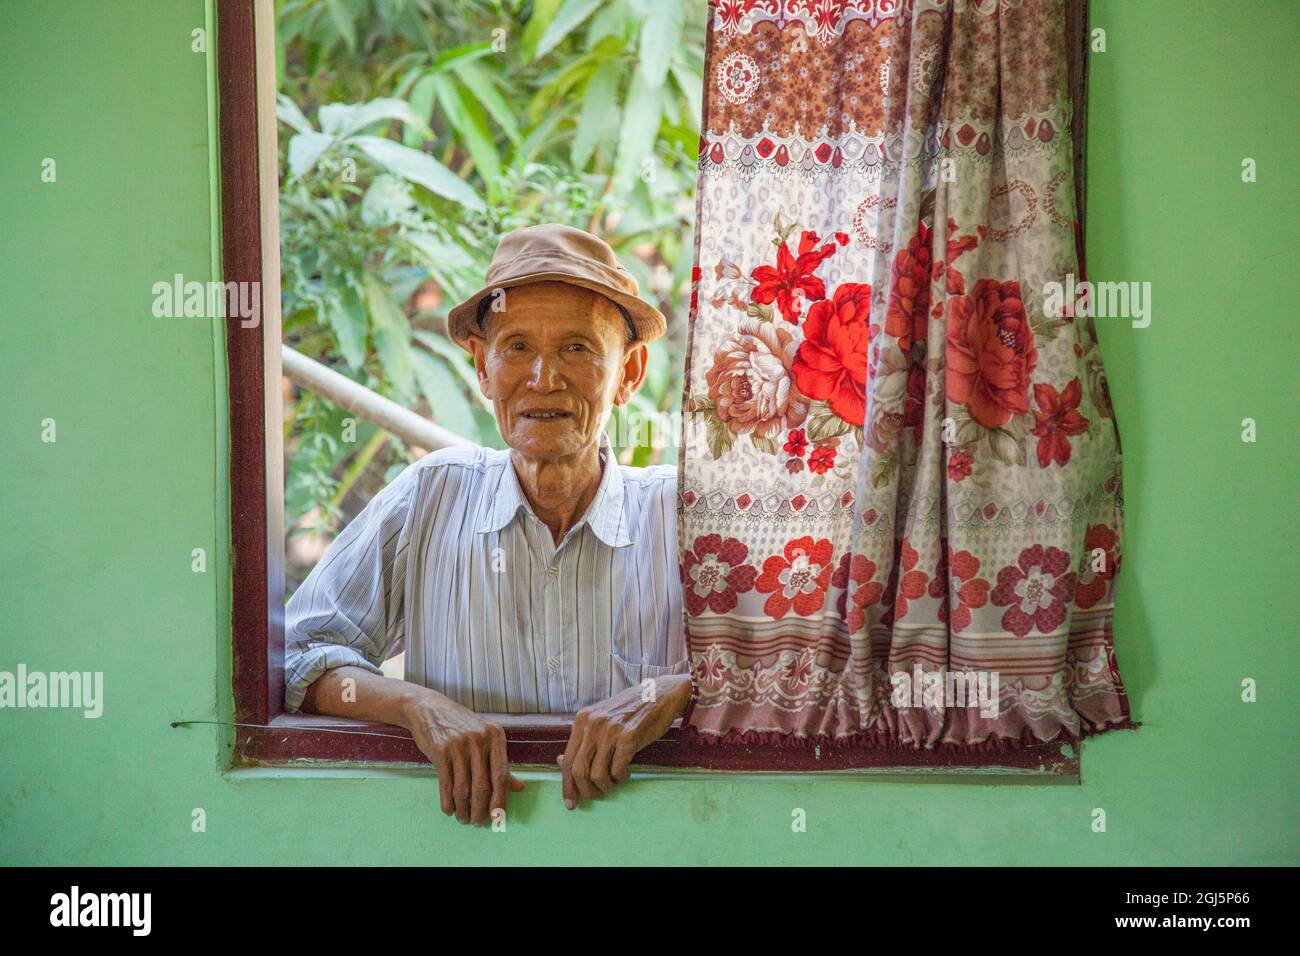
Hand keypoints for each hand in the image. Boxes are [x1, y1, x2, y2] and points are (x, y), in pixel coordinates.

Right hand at [399, 691, 524, 824]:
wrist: (429, 708)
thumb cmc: (461, 726)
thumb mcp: (485, 739)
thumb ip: (501, 763)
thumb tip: (520, 787)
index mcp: (495, 737)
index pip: (501, 775)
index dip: (500, 800)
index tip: (498, 817)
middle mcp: (479, 740)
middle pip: (483, 786)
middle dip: (480, 810)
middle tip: (477, 823)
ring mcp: (459, 745)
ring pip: (463, 788)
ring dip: (463, 809)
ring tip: (463, 819)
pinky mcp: (440, 750)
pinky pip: (446, 784)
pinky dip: (448, 801)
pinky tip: (449, 810)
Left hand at [558, 673, 692, 808]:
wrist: (660, 694)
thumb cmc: (630, 710)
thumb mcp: (601, 719)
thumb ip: (584, 739)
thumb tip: (561, 762)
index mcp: (582, 719)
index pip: (567, 759)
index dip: (568, 785)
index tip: (571, 803)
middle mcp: (592, 724)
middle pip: (578, 771)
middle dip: (587, 790)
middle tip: (598, 795)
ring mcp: (610, 730)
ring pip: (597, 774)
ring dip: (607, 786)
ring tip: (615, 781)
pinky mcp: (629, 736)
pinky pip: (617, 770)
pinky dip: (621, 778)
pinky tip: (626, 773)